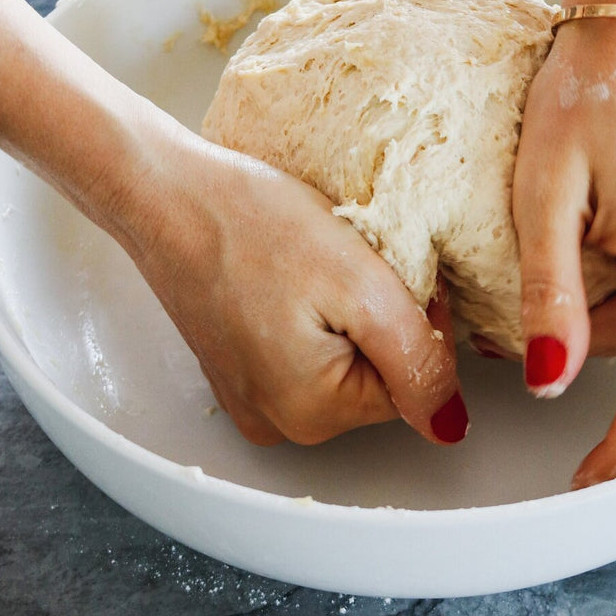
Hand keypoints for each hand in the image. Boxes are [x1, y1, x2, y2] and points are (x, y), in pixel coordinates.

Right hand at [112, 125, 466, 446]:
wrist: (167, 192)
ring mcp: (250, 397)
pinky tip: (291, 277)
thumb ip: (416, 362)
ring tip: (316, 267)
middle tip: (351, 262)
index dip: (418, 318)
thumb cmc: (250, 225)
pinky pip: (302, 352)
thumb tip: (448, 423)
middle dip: (381, 320)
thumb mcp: (362, 287)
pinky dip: (311, 315)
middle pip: (376, 376)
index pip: (414, 381)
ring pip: (342, 361)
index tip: (389, 269)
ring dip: (346, 315)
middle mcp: (278, 422)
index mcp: (313, 413)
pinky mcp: (236, 368)